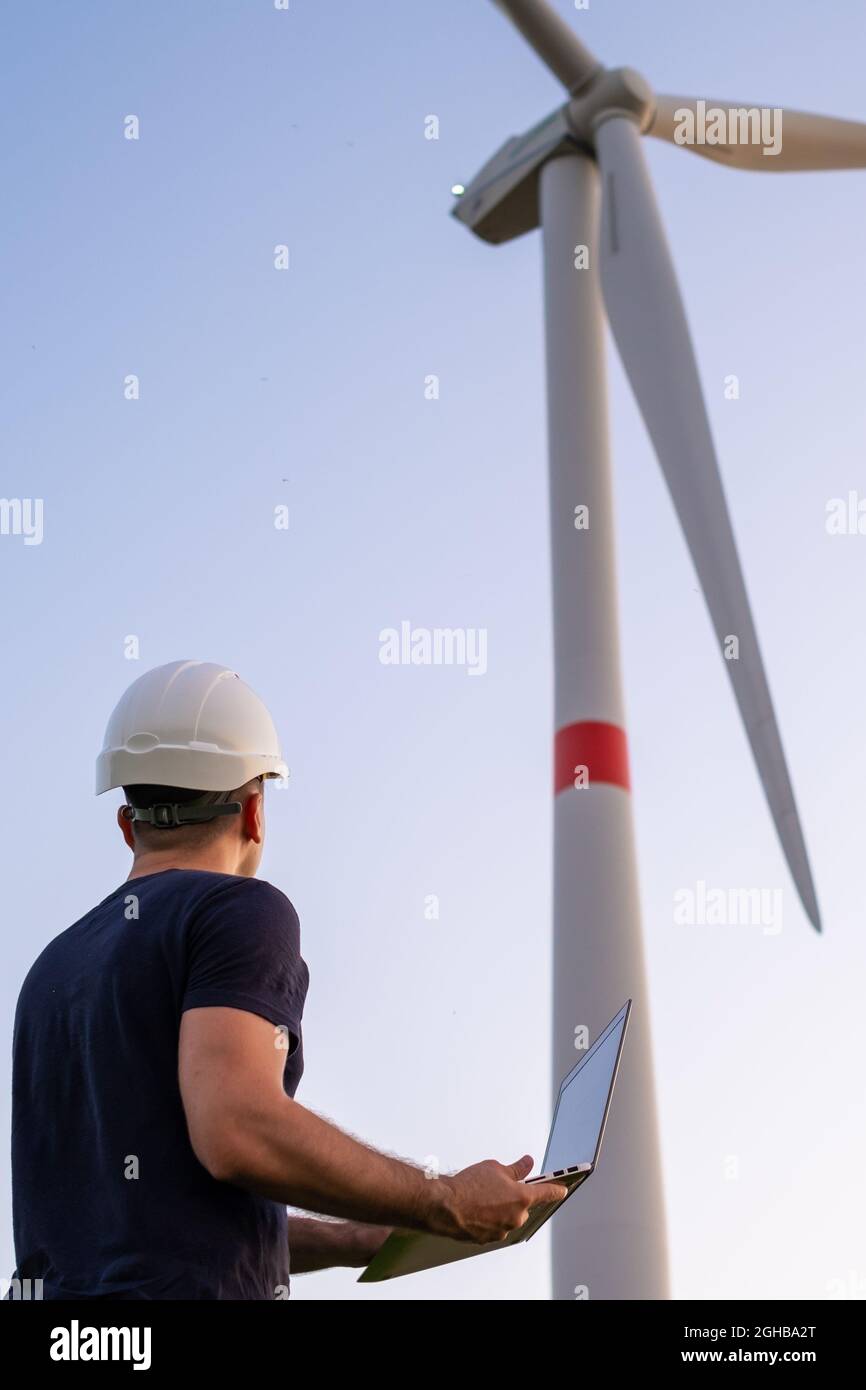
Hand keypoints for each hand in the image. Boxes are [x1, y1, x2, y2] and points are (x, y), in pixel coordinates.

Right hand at [430, 1154, 567, 1243]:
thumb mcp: (495, 1168)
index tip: (563, 1189)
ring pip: (507, 1216)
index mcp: (522, 1198)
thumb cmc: (468, 1186)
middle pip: (523, 1206)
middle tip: (497, 1186)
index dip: (556, 1189)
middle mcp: (516, 1217)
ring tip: (480, 1196)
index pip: (547, 1193)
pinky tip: (475, 1208)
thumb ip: (515, 1169)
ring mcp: (503, 1230)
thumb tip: (527, 1163)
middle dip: (514, 1197)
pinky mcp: (488, 1239)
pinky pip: (494, 1226)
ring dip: (500, 1208)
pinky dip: (488, 1218)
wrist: (444, 1206)